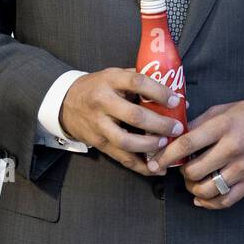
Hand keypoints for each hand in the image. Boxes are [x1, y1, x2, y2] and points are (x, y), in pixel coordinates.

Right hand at [59, 68, 184, 176]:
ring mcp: (99, 124)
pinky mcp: (98, 143)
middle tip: (177, 128)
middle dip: (160, 125)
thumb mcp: (115, 75)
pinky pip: (121, 158)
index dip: (159, 92)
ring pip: (126, 141)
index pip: (137, 83)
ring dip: (150, 146)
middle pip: (134, 116)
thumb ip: (142, 83)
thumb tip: (178, 99)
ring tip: (165, 145)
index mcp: (110, 80)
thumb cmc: (98, 87)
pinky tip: (155, 168)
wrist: (65, 102)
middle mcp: (103, 102)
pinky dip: (140, 166)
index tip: (176, 101)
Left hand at [150, 98, 243, 207]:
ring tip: (191, 180)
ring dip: (193, 188)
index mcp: (223, 126)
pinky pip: (225, 200)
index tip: (154, 161)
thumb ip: (198, 122)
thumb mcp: (223, 109)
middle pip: (194, 170)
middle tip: (179, 167)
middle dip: (180, 172)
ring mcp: (243, 168)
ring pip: (207, 189)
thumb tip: (173, 135)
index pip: (187, 144)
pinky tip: (201, 197)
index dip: (166, 155)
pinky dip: (208, 202)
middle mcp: (233, 148)